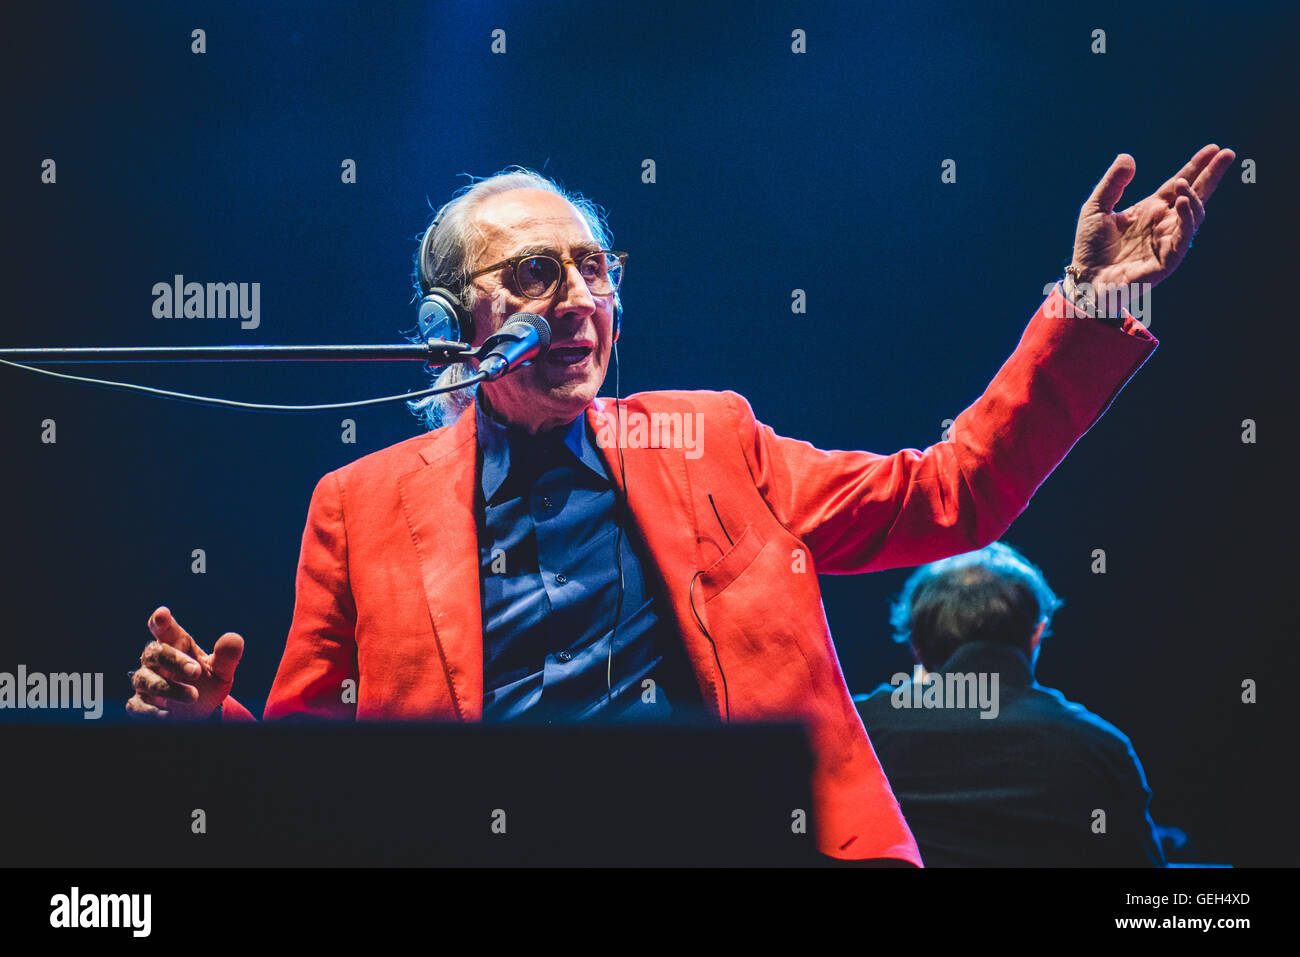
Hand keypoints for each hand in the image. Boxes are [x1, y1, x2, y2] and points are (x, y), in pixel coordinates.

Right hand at [126, 606, 243, 719]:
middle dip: (174, 661)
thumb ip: (227, 656)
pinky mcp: (140, 704)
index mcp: (176, 644)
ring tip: (193, 697)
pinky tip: (167, 715)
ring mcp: (146, 682)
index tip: (162, 614)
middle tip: (196, 672)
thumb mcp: (222, 671)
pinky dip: (151, 710)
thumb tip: (234, 640)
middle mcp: (157, 661)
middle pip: (156, 652)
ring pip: (146, 679)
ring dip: (169, 688)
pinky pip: (137, 705)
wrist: (201, 712)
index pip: (165, 629)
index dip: (161, 621)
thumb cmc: (208, 683)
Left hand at [1072, 144, 1234, 294]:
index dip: (1195, 167)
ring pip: (1193, 216)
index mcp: (1150, 210)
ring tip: (1182, 183)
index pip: (1178, 185)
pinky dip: (1186, 220)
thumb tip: (1128, 157)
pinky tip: (1181, 203)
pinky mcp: (1167, 261)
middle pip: (1194, 196)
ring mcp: (1167, 242)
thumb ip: (1112, 184)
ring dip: (1192, 197)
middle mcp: (1163, 224)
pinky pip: (1183, 239)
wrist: (1084, 278)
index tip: (1212, 149)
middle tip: (1228, 154)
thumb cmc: (1089, 247)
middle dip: (1212, 175)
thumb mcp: (1096, 208)